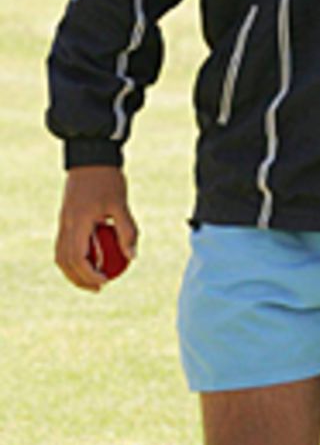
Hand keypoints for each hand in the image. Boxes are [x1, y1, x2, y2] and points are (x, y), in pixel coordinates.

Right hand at [55, 165, 137, 291]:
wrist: (91, 157)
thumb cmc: (108, 179)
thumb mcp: (121, 205)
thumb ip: (127, 231)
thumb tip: (133, 257)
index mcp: (77, 223)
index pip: (78, 258)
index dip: (90, 274)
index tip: (105, 282)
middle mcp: (65, 224)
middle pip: (65, 261)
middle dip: (80, 278)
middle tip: (99, 288)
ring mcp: (63, 221)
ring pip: (60, 254)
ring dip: (73, 270)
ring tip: (92, 279)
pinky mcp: (65, 217)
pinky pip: (63, 244)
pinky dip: (72, 258)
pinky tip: (88, 260)